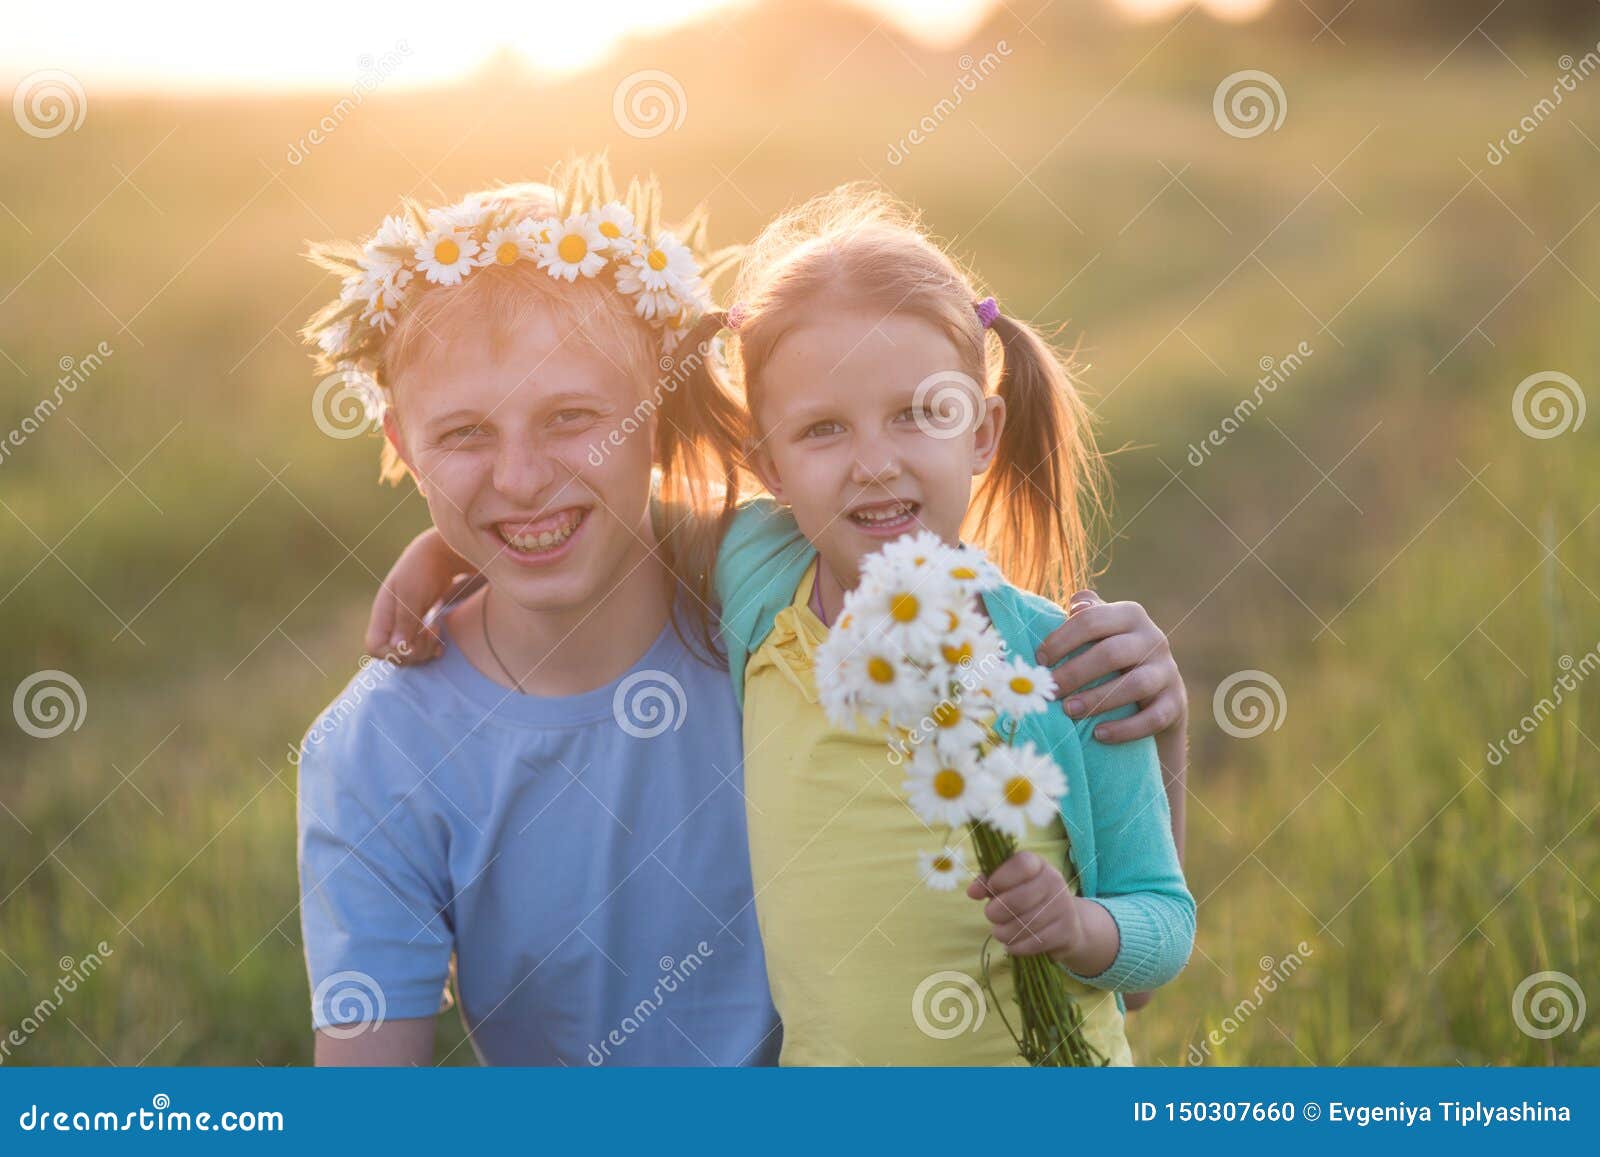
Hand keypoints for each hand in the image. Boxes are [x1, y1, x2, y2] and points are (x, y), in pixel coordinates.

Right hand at [363, 527, 473, 664]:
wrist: (442, 553)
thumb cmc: (425, 569)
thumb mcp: (413, 594)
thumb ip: (405, 621)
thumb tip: (398, 648)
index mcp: (382, 613)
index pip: (374, 647)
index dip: (393, 652)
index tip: (415, 638)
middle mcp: (391, 621)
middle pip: (393, 655)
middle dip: (414, 652)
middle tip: (431, 633)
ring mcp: (405, 623)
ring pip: (407, 654)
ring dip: (424, 651)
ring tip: (437, 632)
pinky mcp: (419, 623)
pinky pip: (419, 647)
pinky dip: (429, 649)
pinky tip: (439, 643)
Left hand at [967, 851, 1086, 962]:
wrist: (1066, 923)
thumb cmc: (1029, 898)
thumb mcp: (1009, 884)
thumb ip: (987, 883)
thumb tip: (972, 892)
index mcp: (1038, 865)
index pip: (1021, 865)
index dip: (1000, 878)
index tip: (991, 888)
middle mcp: (1054, 882)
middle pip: (1019, 899)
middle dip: (996, 912)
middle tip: (991, 915)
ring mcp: (1062, 907)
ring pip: (1025, 924)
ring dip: (1004, 932)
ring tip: (999, 932)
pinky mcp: (1066, 931)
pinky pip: (1034, 943)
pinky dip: (1017, 947)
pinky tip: (1011, 944)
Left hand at [1035, 590, 1186, 743]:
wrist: (1157, 691)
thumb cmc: (1114, 656)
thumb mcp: (1102, 631)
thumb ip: (1087, 615)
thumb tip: (1076, 604)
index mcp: (1130, 615)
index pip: (1092, 620)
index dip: (1062, 640)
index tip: (1040, 660)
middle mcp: (1154, 638)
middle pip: (1112, 652)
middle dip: (1075, 672)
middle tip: (1050, 690)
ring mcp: (1167, 671)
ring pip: (1135, 685)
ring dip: (1098, 699)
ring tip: (1069, 711)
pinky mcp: (1175, 702)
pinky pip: (1154, 717)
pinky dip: (1126, 729)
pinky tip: (1099, 735)